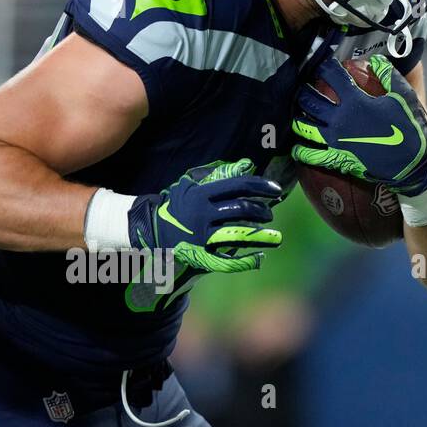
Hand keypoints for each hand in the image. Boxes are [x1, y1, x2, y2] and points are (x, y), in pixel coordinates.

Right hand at [128, 158, 281, 272]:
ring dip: (260, 236)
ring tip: (276, 237)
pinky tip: (259, 258)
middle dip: (261, 212)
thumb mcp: (190, 184)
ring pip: (238, 235)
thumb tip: (246, 165)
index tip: (275, 190)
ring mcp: (201, 237)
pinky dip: (245, 261)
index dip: (260, 187)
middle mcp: (203, 214)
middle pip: (241, 210)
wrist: (149, 229)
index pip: (238, 186)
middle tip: (270, 214)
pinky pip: (226, 261)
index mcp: (202, 194)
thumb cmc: (175, 205)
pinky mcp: (200, 255)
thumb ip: (218, 174)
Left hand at [291, 54, 426, 194]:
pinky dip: (301, 151)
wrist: (411, 162)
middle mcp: (339, 118)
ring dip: (298, 118)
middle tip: (304, 88)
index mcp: (355, 101)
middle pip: (311, 101)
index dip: (325, 68)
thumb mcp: (403, 96)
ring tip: (298, 113)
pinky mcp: (336, 158)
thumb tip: (376, 60)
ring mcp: (334, 140)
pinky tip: (297, 148)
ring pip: (305, 127)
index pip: (332, 77)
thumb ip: (388, 75)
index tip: (323, 66)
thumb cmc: (409, 128)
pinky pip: (311, 155)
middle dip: (305, 92)